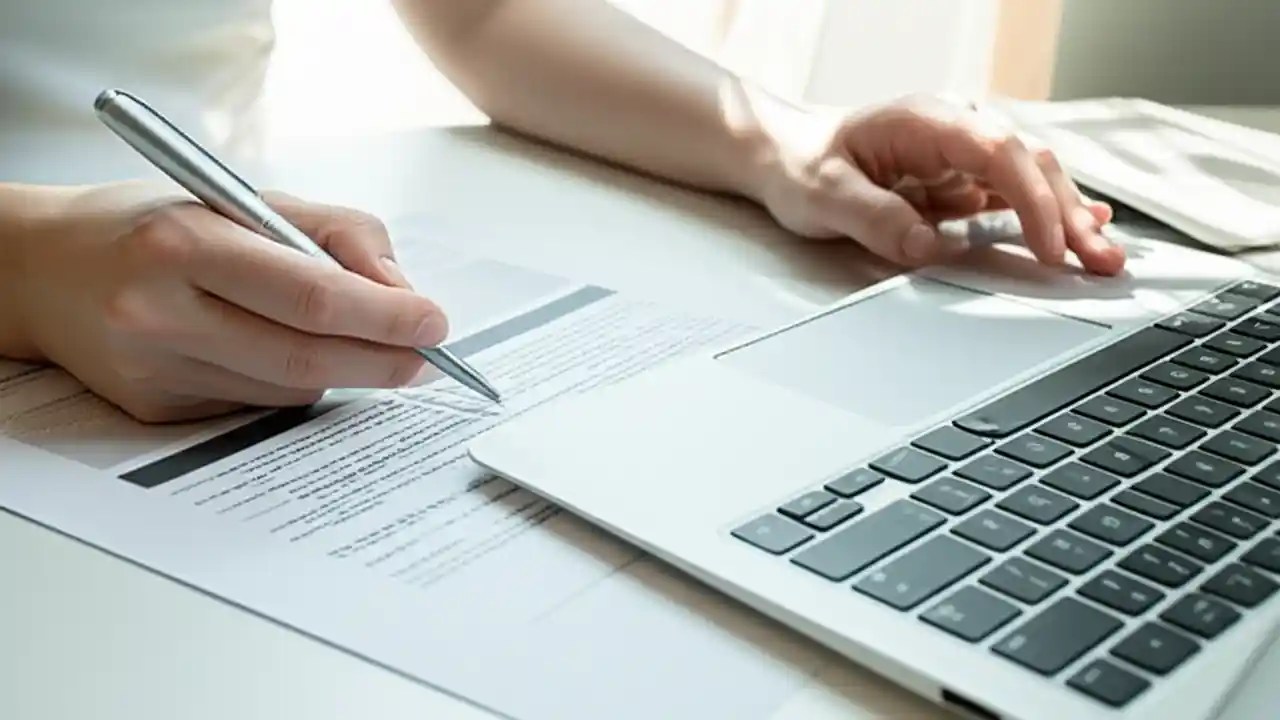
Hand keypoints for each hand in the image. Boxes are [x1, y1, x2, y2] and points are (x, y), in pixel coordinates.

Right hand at [11, 181, 446, 422]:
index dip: (384, 315)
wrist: (41, 270)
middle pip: (305, 357)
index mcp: (184, 244)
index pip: (309, 295)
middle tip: (426, 355)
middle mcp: (161, 313)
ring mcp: (155, 370)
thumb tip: (400, 289)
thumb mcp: (242, 198)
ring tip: (364, 344)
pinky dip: (294, 383)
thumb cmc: (153, 224)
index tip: (433, 321)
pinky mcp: (156, 408)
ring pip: (288, 389)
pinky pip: (256, 405)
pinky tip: (287, 353)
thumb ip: (334, 233)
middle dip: (383, 360)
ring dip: (343, 371)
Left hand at [749, 94, 1124, 274]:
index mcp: (927, 123)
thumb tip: (929, 247)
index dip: (1032, 199)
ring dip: (1068, 220)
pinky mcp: (961, 184)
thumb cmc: (802, 166)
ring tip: (1103, 259)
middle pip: (1029, 167)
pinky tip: (1084, 232)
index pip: (999, 154)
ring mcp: (961, 159)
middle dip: (1068, 214)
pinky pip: (1013, 200)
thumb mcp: (824, 195)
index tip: (1049, 245)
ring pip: (1031, 183)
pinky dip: (1047, 219)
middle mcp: (955, 133)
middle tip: (1100, 261)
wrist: (785, 156)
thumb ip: (874, 217)